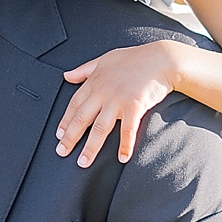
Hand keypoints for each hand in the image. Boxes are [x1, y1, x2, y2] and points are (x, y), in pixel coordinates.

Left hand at [57, 41, 181, 165]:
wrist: (162, 58)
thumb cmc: (134, 58)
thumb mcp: (104, 60)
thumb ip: (84, 70)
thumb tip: (66, 76)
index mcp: (94, 82)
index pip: (74, 105)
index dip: (65, 121)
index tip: (58, 135)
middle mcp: (102, 93)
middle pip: (81, 119)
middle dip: (70, 138)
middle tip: (61, 152)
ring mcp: (118, 100)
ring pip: (99, 128)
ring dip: (90, 147)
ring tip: (83, 162)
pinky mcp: (135, 106)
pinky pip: (128, 130)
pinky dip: (125, 145)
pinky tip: (123, 158)